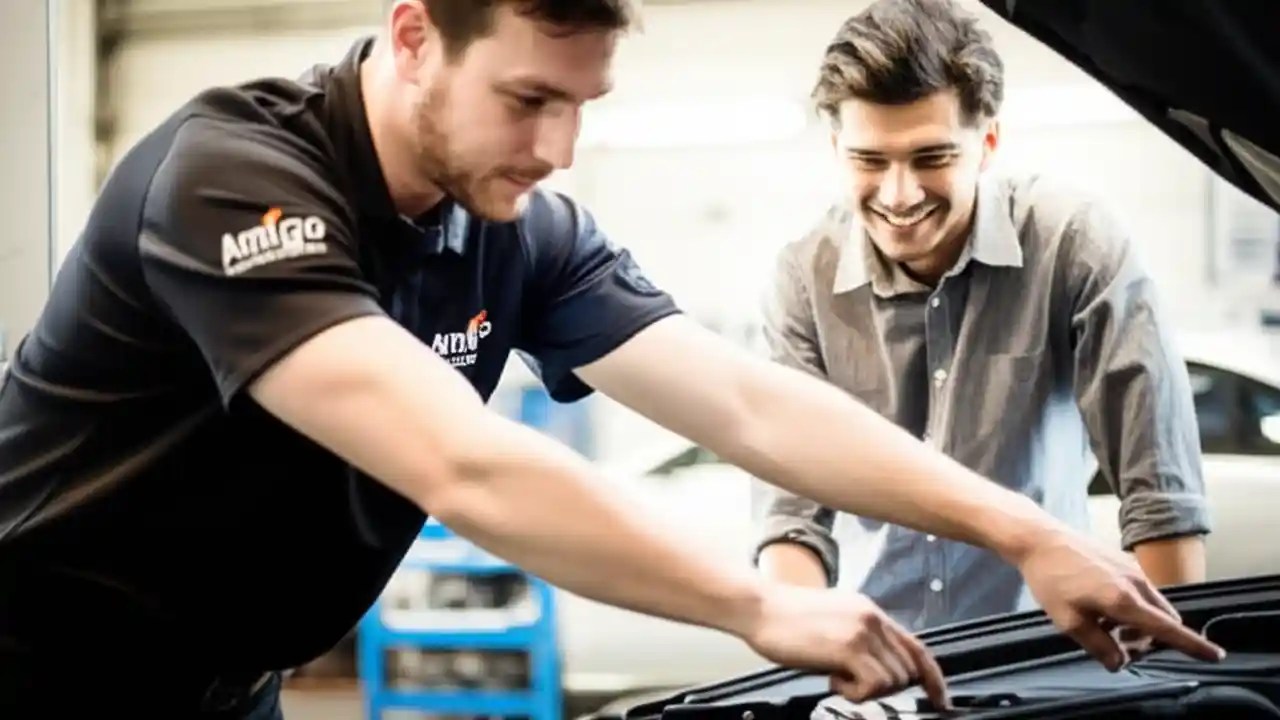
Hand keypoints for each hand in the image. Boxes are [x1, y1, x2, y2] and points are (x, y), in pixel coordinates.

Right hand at [742, 584, 949, 709]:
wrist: (760, 608)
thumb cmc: (786, 618)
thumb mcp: (834, 620)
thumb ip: (860, 636)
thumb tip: (876, 668)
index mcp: (871, 612)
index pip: (917, 648)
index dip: (934, 678)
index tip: (940, 701)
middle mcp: (873, 618)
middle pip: (908, 670)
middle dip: (888, 688)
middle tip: (853, 685)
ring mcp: (863, 631)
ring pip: (894, 680)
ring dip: (868, 691)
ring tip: (838, 680)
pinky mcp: (849, 647)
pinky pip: (874, 685)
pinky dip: (856, 694)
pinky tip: (833, 683)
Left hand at [1015, 528, 1225, 669]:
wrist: (1039, 538)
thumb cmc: (1050, 579)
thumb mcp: (1068, 621)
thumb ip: (1098, 646)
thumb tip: (1120, 662)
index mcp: (1125, 600)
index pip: (1167, 629)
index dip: (1192, 645)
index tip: (1216, 655)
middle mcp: (1136, 582)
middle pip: (1163, 619)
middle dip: (1151, 638)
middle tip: (1118, 644)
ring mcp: (1133, 568)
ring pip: (1152, 604)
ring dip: (1140, 621)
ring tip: (1102, 622)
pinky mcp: (1125, 560)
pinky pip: (1141, 590)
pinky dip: (1132, 604)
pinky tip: (1101, 603)